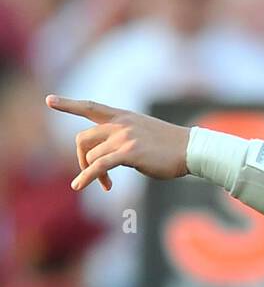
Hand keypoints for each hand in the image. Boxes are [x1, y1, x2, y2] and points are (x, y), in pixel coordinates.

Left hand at [46, 95, 189, 191]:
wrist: (191, 149)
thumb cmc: (170, 147)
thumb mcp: (143, 134)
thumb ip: (123, 138)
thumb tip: (107, 158)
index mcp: (122, 116)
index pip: (90, 107)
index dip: (68, 104)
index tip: (49, 101)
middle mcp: (120, 123)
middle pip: (83, 139)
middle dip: (82, 160)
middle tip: (92, 175)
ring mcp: (124, 137)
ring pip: (92, 157)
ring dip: (94, 175)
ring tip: (107, 186)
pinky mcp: (129, 153)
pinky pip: (99, 165)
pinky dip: (86, 177)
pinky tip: (79, 186)